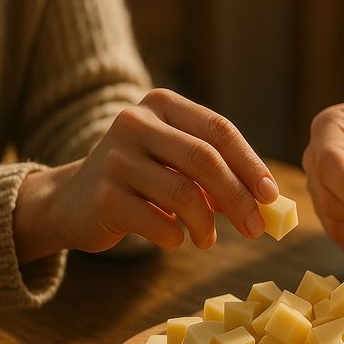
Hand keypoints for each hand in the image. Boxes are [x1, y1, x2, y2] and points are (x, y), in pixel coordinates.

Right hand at [14, 89, 277, 261]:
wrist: (72, 201)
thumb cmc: (142, 182)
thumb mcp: (178, 165)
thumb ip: (218, 174)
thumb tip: (270, 203)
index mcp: (161, 104)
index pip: (219, 130)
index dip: (250, 164)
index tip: (271, 196)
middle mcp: (135, 122)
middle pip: (205, 161)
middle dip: (238, 198)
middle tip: (256, 228)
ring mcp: (115, 158)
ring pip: (184, 194)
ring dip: (207, 225)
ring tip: (208, 240)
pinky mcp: (104, 196)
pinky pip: (159, 223)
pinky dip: (176, 237)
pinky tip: (175, 239)